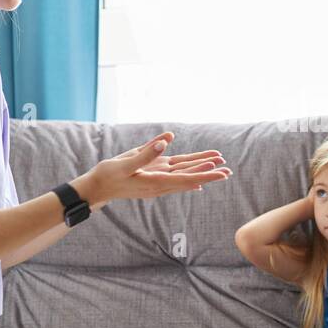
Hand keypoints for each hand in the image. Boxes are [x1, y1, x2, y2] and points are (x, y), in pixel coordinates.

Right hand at [84, 132, 231, 204]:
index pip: (184, 179)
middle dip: (209, 173)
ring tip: (221, 164)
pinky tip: (202, 175)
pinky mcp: (153, 171)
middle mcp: (160, 182)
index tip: (217, 171)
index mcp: (155, 182)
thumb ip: (146, 153)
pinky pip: (175, 170)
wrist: (98, 186)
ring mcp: (158, 177)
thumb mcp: (125, 163)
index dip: (202, 174)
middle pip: (189, 176)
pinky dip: (189, 170)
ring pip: (184, 171)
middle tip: (228, 171)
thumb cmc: (109, 175)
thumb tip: (167, 141)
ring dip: (202, 168)